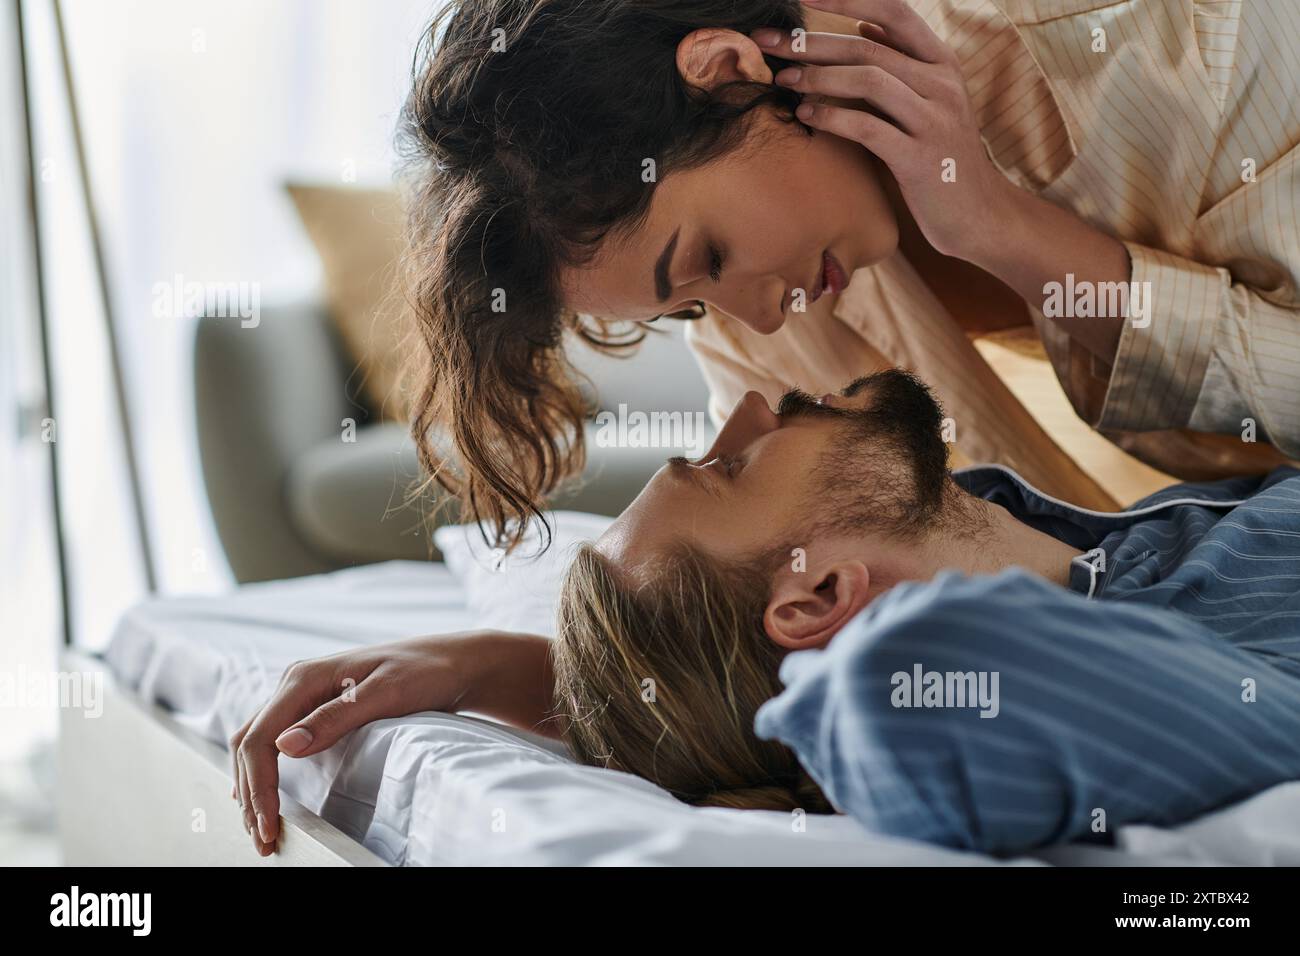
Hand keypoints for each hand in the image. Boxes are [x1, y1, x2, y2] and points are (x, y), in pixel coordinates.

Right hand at [228, 630, 553, 855]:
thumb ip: (335, 718)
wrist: (452, 662)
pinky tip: (262, 795)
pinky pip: (274, 739)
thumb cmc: (425, 672)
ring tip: (260, 828)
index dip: (259, 786)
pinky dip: (263, 771)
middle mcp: (296, 683)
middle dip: (251, 794)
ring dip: (253, 787)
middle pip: (251, 743)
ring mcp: (304, 694)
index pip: (261, 738)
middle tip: (263, 840)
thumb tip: (285, 746)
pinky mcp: (315, 706)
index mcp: (305, 677)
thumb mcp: (386, 693)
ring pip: (257, 742)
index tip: (269, 825)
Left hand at [754, 0, 1013, 260]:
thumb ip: (901, 63)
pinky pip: (868, 128)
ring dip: (818, 78)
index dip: (846, 0)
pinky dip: (831, 118)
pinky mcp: (920, 158)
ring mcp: (934, 119)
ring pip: (868, 81)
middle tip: (768, 43)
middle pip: (868, 48)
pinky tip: (806, 116)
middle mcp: (942, 83)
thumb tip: (866, 26)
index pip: (894, 11)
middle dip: (811, 42)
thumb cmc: (941, 155)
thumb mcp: (930, 100)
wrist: (977, 212)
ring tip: (784, 80)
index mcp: (941, 62)